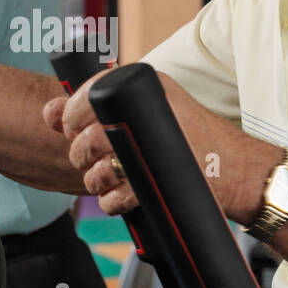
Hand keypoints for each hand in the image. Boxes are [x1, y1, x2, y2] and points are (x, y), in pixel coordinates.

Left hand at [46, 69, 264, 220]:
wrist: (238, 169)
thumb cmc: (191, 137)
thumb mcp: (150, 106)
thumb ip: (97, 105)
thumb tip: (49, 110)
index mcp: (146, 85)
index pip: (89, 93)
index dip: (72, 115)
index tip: (71, 127)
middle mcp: (150, 110)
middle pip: (89, 135)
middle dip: (81, 153)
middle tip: (89, 159)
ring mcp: (154, 148)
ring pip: (98, 168)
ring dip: (96, 180)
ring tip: (107, 180)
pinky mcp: (157, 183)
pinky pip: (116, 197)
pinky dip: (113, 202)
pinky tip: (122, 197)